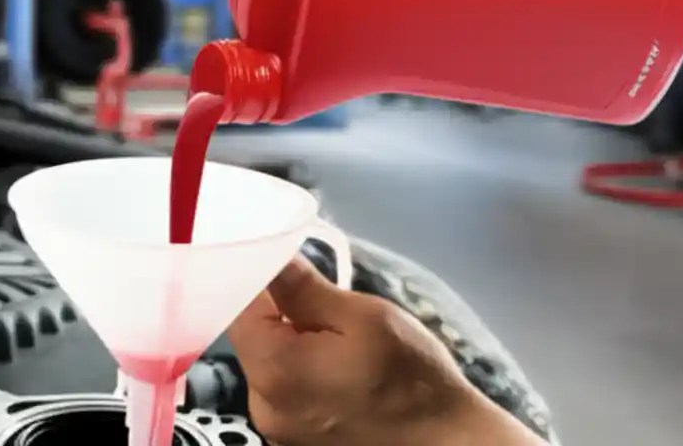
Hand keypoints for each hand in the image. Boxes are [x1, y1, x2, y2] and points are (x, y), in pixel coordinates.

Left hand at [228, 258, 546, 445]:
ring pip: (268, 362)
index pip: (237, 305)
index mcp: (273, 370)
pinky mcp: (294, 439)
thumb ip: (305, 288)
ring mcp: (277, 429)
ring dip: (292, 342)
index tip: (280, 256)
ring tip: (340, 340)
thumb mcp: (364, 317)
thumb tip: (272, 256)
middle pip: (252, 337)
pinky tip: (339, 368)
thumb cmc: (412, 377)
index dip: (255, 274)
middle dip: (279, 311)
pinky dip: (302, 370)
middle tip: (325, 302)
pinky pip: (284, 389)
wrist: (446, 441)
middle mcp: (262, 406)